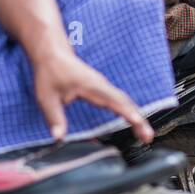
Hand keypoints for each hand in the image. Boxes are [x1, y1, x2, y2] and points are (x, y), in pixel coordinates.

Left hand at [32, 47, 154, 144]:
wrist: (53, 54)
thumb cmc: (50, 73)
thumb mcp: (46, 97)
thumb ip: (54, 118)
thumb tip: (59, 138)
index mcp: (91, 86)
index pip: (113, 100)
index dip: (126, 111)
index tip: (138, 121)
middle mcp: (101, 86)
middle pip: (125, 103)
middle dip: (138, 119)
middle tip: (148, 138)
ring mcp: (103, 87)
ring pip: (125, 102)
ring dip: (136, 117)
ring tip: (145, 136)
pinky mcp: (102, 90)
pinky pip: (119, 101)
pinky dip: (129, 112)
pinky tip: (133, 123)